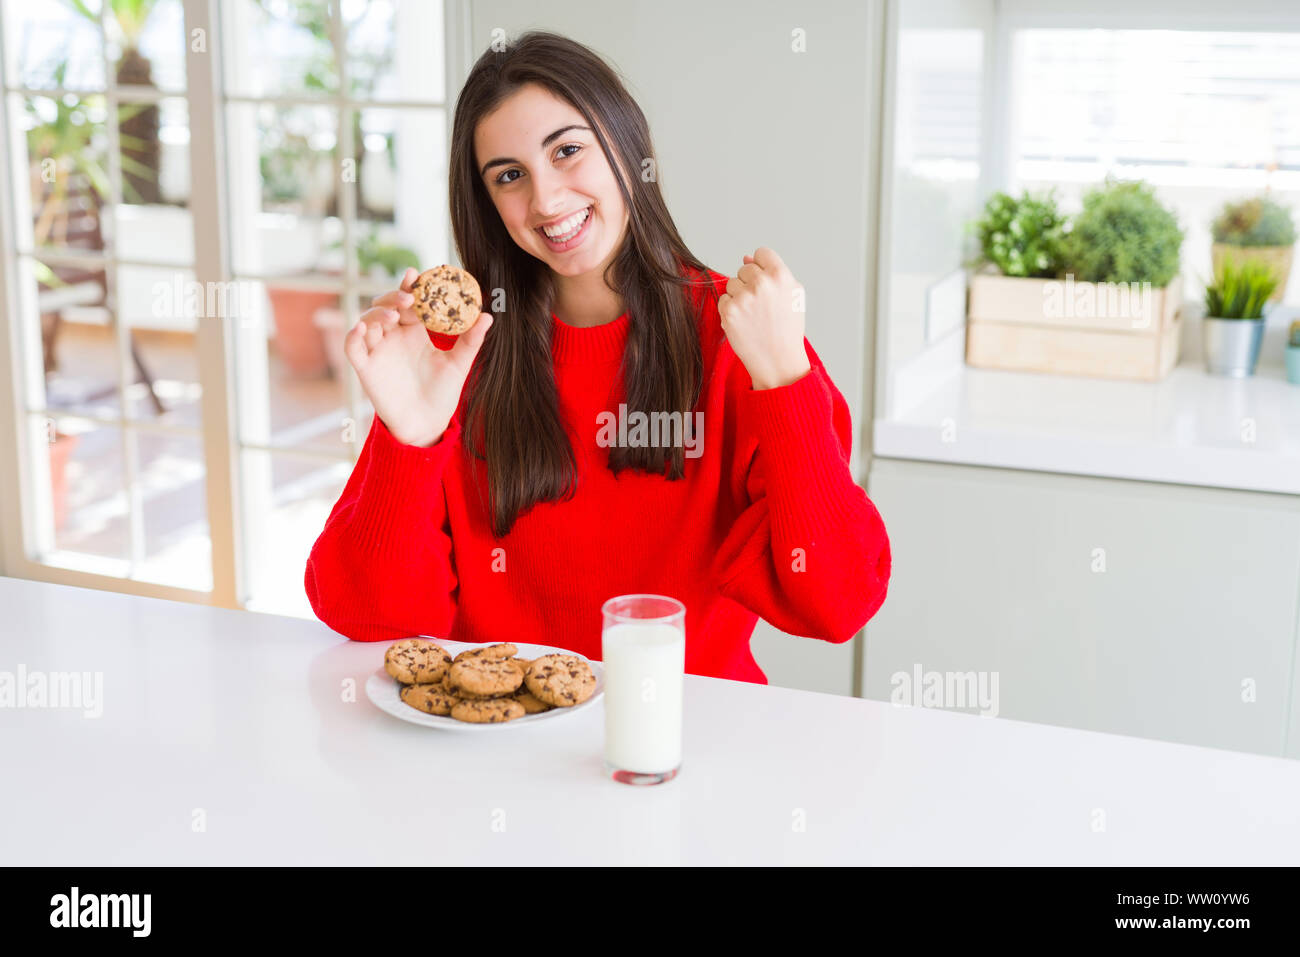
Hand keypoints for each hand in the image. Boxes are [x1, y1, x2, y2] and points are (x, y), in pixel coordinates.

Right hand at [344, 267, 492, 446]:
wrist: (428, 423)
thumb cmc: (442, 392)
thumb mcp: (459, 364)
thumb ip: (471, 340)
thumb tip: (488, 315)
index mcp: (414, 331)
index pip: (408, 301)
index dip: (409, 286)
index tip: (417, 275)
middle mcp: (394, 337)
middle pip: (385, 305)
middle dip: (393, 297)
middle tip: (409, 297)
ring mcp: (378, 351)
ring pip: (367, 321)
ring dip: (377, 313)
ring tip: (393, 316)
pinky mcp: (365, 368)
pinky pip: (353, 348)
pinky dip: (353, 336)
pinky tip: (362, 329)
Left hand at [717, 247, 811, 389]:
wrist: (778, 361)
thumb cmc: (787, 328)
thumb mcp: (792, 296)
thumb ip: (773, 272)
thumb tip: (746, 257)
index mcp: (781, 276)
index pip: (762, 253)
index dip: (762, 267)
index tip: (765, 283)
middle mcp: (762, 284)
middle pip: (744, 268)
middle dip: (749, 284)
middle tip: (761, 307)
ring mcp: (744, 297)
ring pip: (731, 284)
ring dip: (738, 297)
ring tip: (753, 316)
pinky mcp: (729, 311)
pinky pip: (723, 299)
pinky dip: (730, 310)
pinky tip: (744, 323)